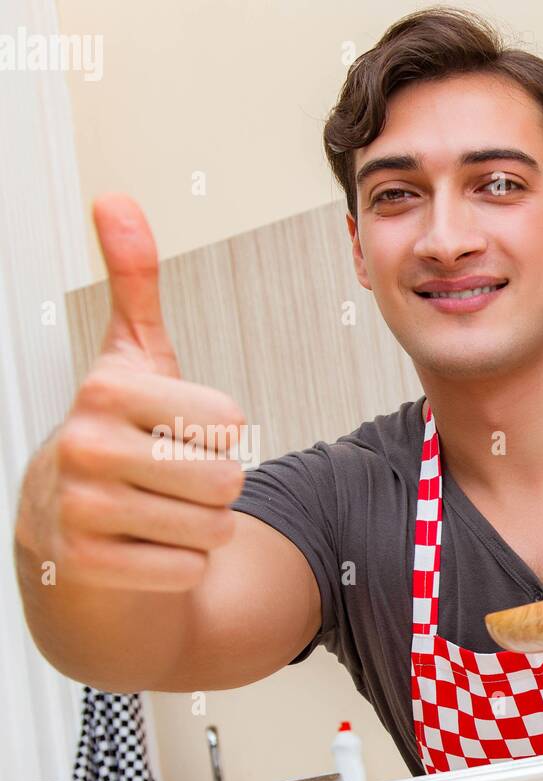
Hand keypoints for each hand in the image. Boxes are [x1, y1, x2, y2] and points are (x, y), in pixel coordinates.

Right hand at [20, 195, 246, 591]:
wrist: (64, 527)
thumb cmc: (115, 437)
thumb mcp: (130, 359)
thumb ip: (134, 285)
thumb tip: (118, 203)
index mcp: (107, 392)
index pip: (229, 423)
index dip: (220, 434)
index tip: (179, 431)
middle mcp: (88, 448)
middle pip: (226, 479)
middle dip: (217, 486)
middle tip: (173, 479)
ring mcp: (85, 510)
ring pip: (213, 527)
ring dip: (203, 526)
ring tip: (162, 510)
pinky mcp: (93, 565)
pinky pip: (191, 568)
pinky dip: (183, 564)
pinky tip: (148, 544)